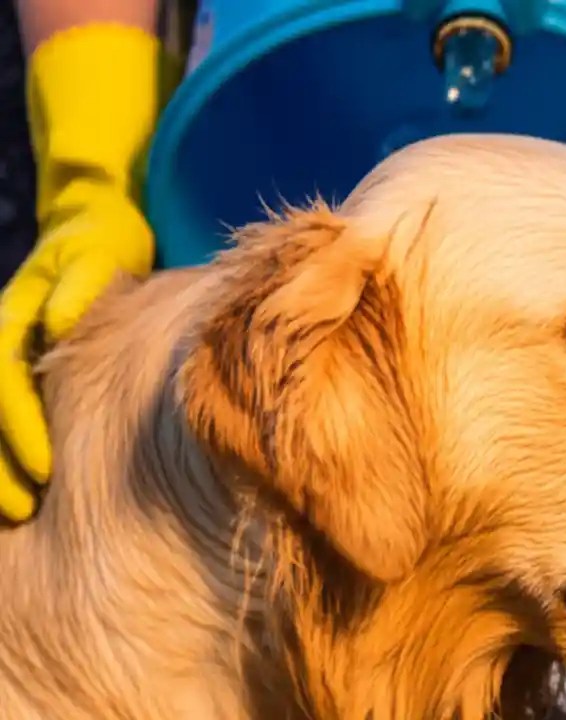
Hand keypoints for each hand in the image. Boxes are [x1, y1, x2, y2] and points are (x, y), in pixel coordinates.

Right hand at [0, 191, 152, 520]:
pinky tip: (21, 489)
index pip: (3, 386)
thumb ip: (77, 287)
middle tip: (21, 507)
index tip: (42, 470)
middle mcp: (3, 340)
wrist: (95, 225)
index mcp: (12, 319)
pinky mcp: (25, 364)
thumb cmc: (100, 243)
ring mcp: (10, 353)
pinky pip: (9, 411)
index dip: (17, 431)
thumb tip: (55, 326)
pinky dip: (7, 451)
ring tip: (17, 510)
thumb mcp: (94, 256)